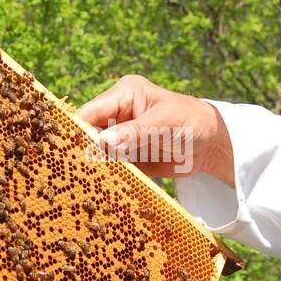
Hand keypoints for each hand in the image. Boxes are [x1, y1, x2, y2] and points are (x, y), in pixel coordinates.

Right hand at [76, 74, 234, 186]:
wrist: (211, 145)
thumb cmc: (192, 121)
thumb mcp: (164, 123)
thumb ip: (135, 132)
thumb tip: (104, 143)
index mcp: (124, 94)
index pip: (91, 110)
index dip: (78, 129)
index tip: (69, 148)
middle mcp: (118, 114)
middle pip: (89, 132)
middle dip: (83, 150)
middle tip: (76, 169)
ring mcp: (120, 136)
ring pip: (97, 152)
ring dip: (94, 166)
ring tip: (86, 181)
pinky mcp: (127, 156)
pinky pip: (111, 166)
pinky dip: (107, 176)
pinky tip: (101, 186)